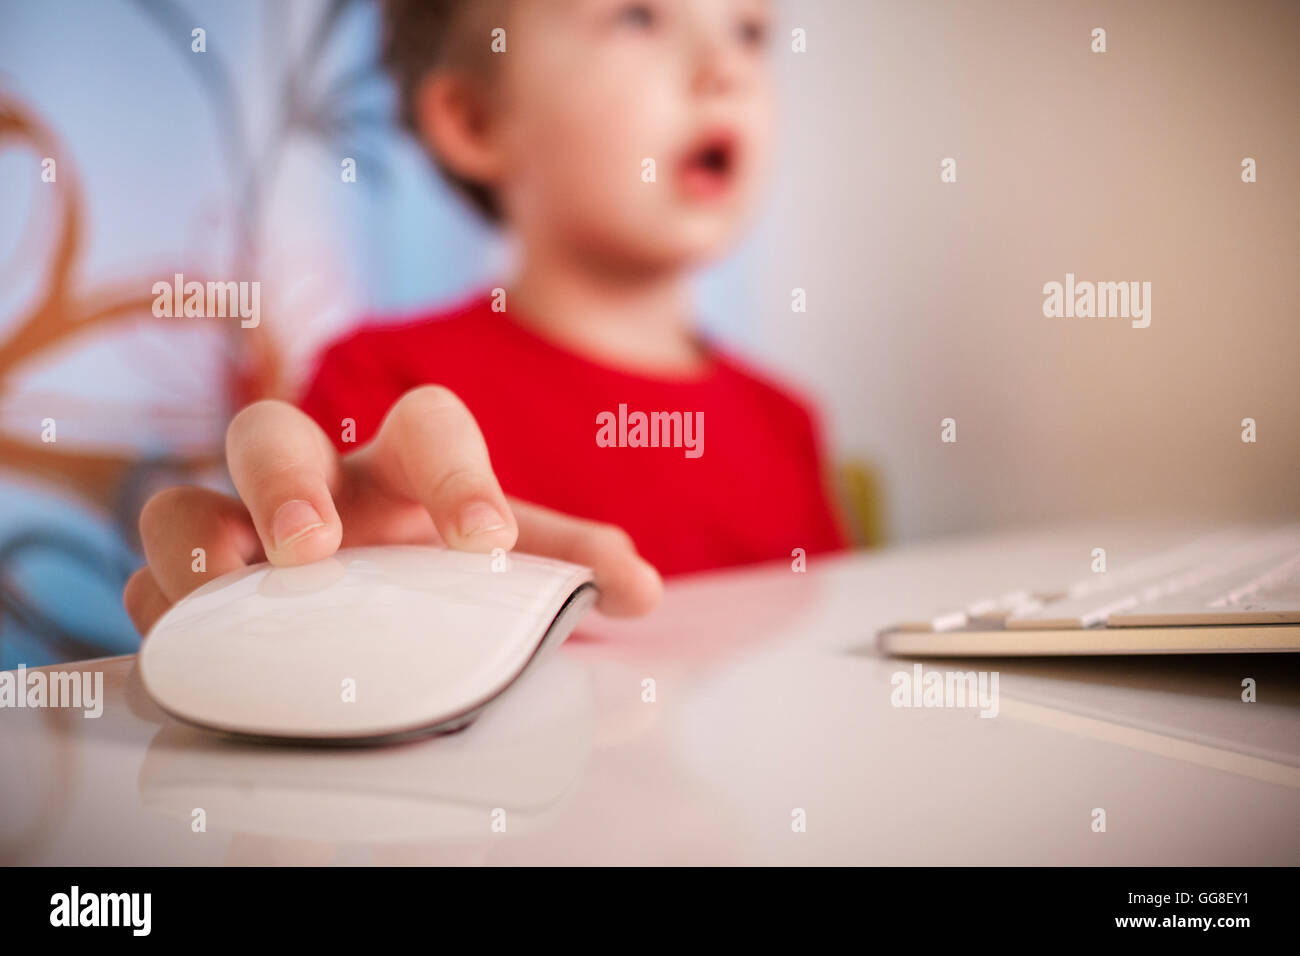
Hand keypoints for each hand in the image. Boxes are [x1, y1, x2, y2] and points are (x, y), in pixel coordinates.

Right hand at [123, 385, 661, 635]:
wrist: (377, 594)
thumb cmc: (443, 561)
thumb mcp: (510, 561)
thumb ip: (571, 565)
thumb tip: (639, 587)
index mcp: (402, 468)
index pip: (427, 426)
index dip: (454, 472)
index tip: (483, 540)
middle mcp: (315, 484)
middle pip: (272, 432)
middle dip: (286, 482)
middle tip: (314, 547)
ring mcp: (242, 533)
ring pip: (183, 499)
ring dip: (196, 540)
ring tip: (224, 587)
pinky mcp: (192, 590)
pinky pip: (151, 588)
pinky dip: (164, 613)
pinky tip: (191, 649)